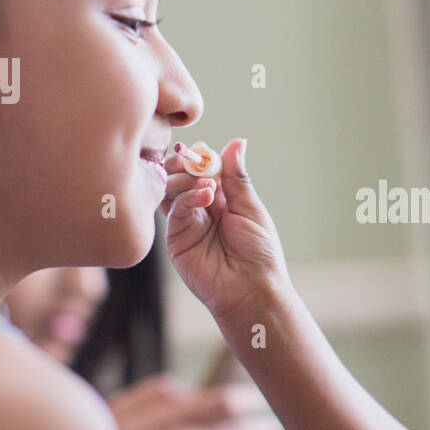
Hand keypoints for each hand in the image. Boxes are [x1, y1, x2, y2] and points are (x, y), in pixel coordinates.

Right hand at [161, 139, 288, 321]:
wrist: (252, 288)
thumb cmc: (258, 252)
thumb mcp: (250, 207)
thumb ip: (237, 177)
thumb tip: (237, 141)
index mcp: (220, 200)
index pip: (201, 169)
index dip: (200, 157)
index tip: (202, 148)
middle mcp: (199, 209)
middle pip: (180, 177)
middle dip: (186, 164)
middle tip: (195, 159)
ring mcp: (186, 224)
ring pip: (171, 190)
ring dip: (186, 178)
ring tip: (207, 183)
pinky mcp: (176, 239)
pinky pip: (175, 210)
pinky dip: (189, 196)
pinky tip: (206, 195)